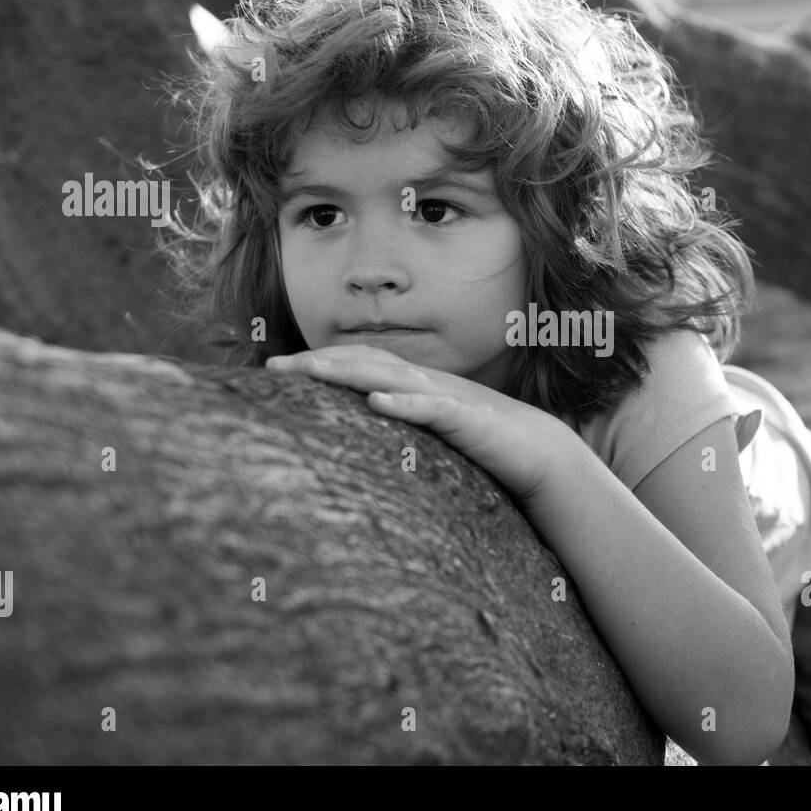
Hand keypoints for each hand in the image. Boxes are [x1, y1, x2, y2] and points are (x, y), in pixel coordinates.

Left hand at [266, 345, 569, 505]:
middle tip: (274, 366)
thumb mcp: (429, 430)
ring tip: (310, 371)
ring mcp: (445, 397)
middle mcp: (425, 383)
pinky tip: (377, 403)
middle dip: (318, 362)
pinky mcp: (466, 419)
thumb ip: (398, 424)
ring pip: (390, 377)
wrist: (537, 451)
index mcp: (414, 384)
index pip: (359, 361)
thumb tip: (359, 426)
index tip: (277, 367)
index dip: (319, 360)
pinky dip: (404, 404)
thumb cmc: (480, 443)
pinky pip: (431, 408)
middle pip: (364, 361)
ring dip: (348, 372)